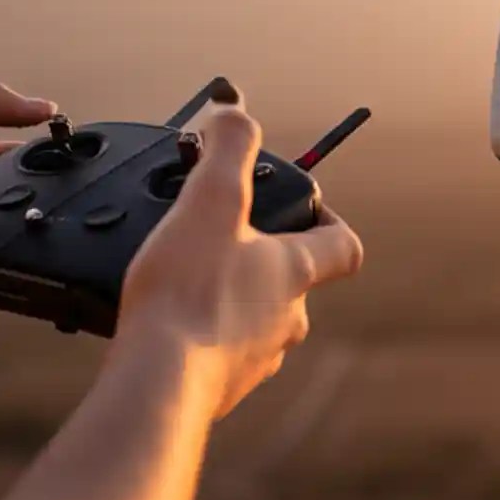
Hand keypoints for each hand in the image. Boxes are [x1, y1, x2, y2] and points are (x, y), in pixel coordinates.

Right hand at [118, 89, 362, 418]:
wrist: (157, 384)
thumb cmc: (189, 295)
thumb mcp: (209, 200)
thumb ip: (229, 148)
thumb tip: (236, 111)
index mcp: (295, 272)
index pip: (343, 244)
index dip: (331, 220)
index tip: (306, 206)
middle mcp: (287, 320)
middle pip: (293, 282)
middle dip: (262, 257)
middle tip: (221, 237)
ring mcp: (256, 358)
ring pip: (256, 320)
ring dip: (230, 298)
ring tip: (186, 279)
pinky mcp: (220, 388)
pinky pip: (219, 354)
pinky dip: (200, 336)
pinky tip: (165, 325)